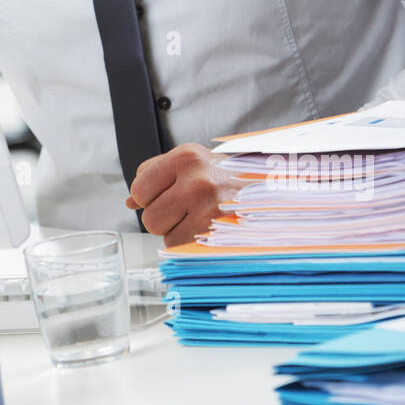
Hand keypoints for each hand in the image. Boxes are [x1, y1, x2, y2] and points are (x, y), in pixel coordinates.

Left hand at [125, 142, 242, 247]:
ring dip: (177, 231)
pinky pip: (184, 248)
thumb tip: (130, 202)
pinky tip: (207, 228)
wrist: (273, 188)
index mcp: (187, 157)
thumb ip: (157, 174)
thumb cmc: (229, 175)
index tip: (163, 196)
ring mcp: (209, 210)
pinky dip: (191, 242)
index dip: (147, 198)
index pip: (139, 189)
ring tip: (199, 216)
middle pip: (149, 218)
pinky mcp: (218, 234)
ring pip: (165, 236)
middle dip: (162, 217)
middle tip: (185, 208)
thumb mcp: (194, 161)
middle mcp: (197, 181)